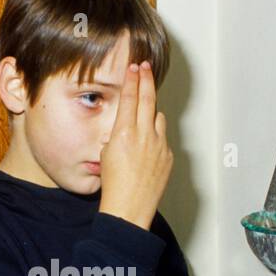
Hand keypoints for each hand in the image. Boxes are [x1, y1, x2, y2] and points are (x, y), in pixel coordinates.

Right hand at [97, 60, 172, 230]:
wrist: (128, 208)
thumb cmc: (113, 185)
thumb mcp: (106, 154)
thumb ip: (118, 135)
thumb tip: (127, 126)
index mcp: (124, 133)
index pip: (131, 97)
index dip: (133, 80)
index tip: (134, 68)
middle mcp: (144, 136)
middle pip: (149, 98)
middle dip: (147, 80)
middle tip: (145, 67)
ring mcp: (160, 146)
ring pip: (158, 118)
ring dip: (151, 113)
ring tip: (144, 116)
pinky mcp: (168, 157)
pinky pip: (163, 138)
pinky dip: (156, 137)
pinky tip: (147, 148)